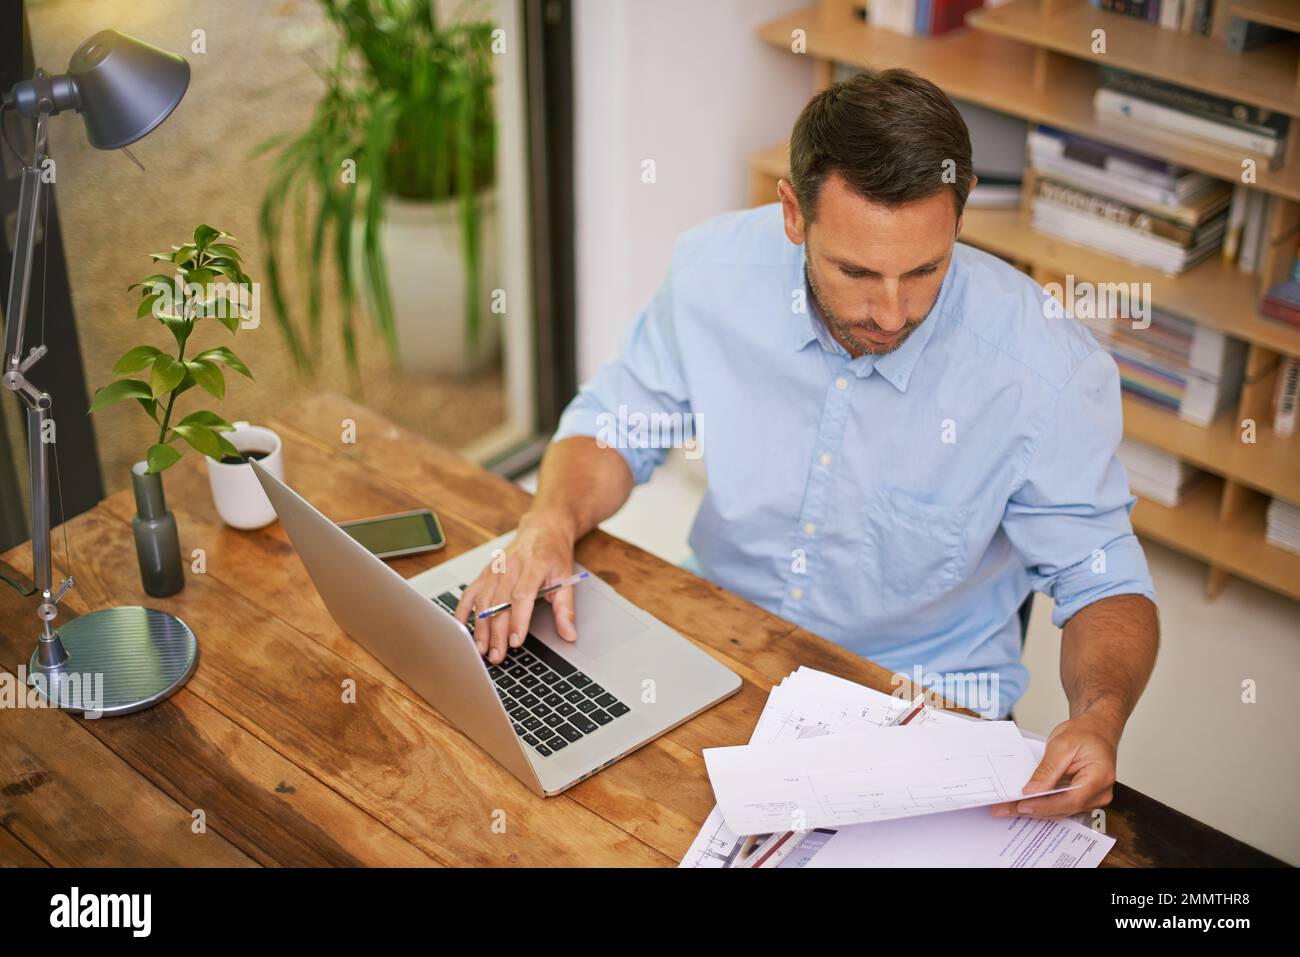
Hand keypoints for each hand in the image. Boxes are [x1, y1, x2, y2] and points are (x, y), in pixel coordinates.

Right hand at [454, 508, 578, 664]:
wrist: (543, 528)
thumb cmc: (554, 553)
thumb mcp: (567, 578)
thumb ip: (566, 609)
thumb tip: (569, 634)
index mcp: (534, 565)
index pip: (521, 596)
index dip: (517, 620)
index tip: (515, 641)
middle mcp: (510, 566)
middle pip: (499, 603)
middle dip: (496, 632)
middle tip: (497, 656)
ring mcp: (495, 569)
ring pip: (483, 601)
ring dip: (480, 627)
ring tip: (482, 649)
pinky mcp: (485, 571)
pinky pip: (470, 592)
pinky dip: (464, 610)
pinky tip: (461, 627)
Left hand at [990, 710, 1120, 818]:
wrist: (1096, 730)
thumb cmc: (1084, 733)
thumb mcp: (1062, 745)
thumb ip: (1048, 770)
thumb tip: (1032, 791)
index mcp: (1100, 777)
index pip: (1071, 800)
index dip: (1045, 805)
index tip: (1022, 805)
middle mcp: (1100, 793)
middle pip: (1064, 809)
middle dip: (1032, 809)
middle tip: (1004, 808)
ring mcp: (1092, 799)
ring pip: (1060, 811)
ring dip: (1034, 810)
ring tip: (1007, 807)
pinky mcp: (1082, 798)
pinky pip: (1061, 806)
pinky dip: (1042, 805)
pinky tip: (1023, 803)